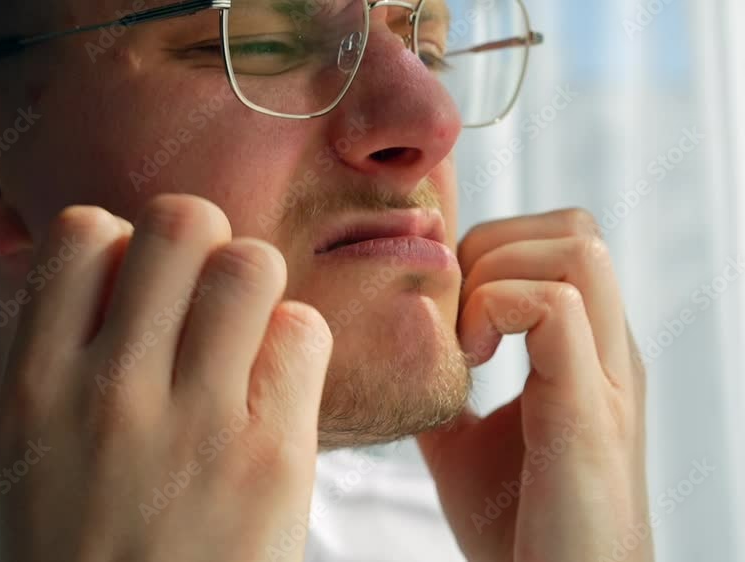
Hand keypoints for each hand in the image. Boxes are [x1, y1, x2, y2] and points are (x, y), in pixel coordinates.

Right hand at [0, 194, 332, 561]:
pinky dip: (295, 345)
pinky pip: (304, 332)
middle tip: (203, 297)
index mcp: (36, 384)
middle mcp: (110, 389)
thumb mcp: (38, 448)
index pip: (84, 231)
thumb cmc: (87, 551)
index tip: (137, 293)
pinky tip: (273, 388)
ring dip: (254, 285)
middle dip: (200, 243)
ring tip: (244, 336)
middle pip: (180, 221)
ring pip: (251, 263)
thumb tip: (133, 258)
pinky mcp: (272, 453)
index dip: (121, 246)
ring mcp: (195, 420)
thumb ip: (73, 352)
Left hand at [417, 209, 651, 561]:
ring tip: (467, 342)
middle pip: (575, 228)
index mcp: (582, 351)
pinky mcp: (591, 409)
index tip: (447, 311)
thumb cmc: (518, 527)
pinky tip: (473, 361)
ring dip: (498, 275)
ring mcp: (605, 375)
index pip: (557, 241)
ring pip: (576, 248)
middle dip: (495, 246)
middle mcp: (606, 351)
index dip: (491, 249)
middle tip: (456, 315)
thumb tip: (401, 358)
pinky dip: (501, 311)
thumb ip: (443, 393)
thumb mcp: (463, 442)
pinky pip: (558, 307)